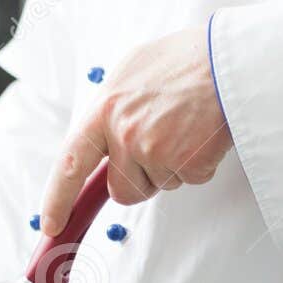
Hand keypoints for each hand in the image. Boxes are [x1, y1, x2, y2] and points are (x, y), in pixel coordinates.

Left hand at [40, 27, 232, 234]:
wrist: (231, 58)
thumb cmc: (185, 60)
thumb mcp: (131, 71)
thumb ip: (111, 106)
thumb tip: (102, 130)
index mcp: (104, 111)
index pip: (70, 164)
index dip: (58, 199)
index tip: (51, 224)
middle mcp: (124, 134)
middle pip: (122, 190)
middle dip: (139, 181)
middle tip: (161, 147)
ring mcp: (156, 150)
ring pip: (160, 184)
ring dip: (173, 166)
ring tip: (187, 127)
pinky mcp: (189, 163)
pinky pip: (191, 179)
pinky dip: (200, 163)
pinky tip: (204, 133)